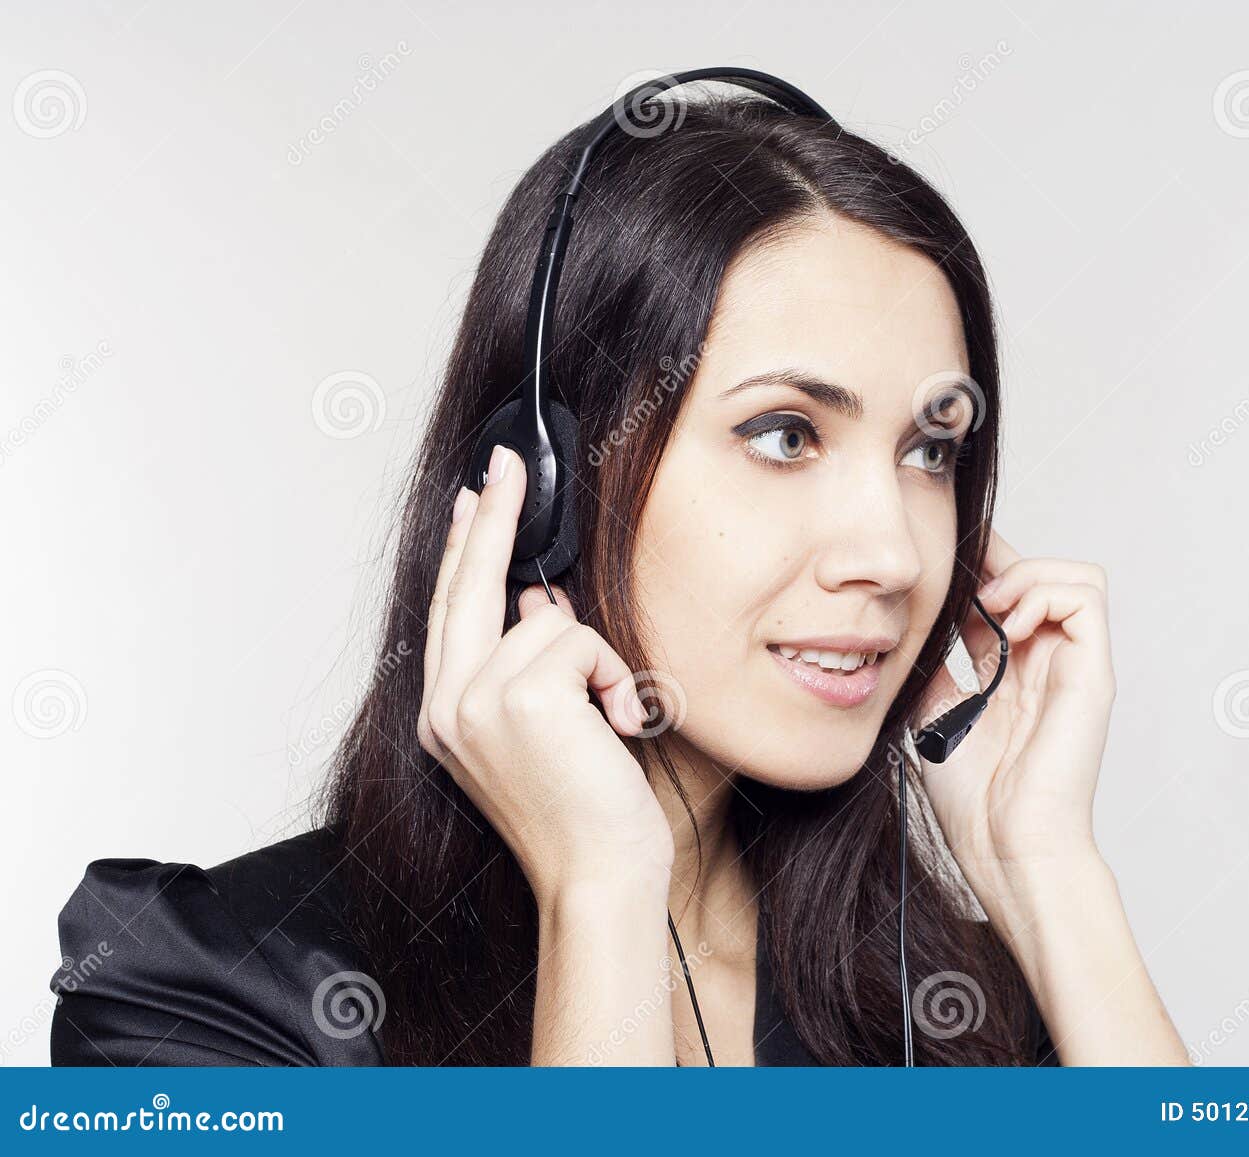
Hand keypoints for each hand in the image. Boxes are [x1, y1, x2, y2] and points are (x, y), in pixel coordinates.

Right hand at [417, 445, 673, 901]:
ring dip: (596, 662)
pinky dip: (611, 675)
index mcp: (447, 717)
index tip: (472, 500)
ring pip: (547, 618)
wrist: (598, 877)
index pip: (450, 612)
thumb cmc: (584, 816)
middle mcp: (447, 707)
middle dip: (492, 518)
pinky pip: (579, 637)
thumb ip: (527, 669)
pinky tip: (614, 726)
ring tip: (606, 723)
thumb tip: (536, 604)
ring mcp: (476, 700)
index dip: (461, 550)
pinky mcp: (521, 694)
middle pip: (465, 586)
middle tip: (508, 464)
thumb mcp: (546, 733)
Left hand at [915, 530, 1115, 916]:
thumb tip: (917, 624)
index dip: (981, 567)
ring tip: (991, 607)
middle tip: (963, 578)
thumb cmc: (975, 803)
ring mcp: (1075, 668)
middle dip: (1001, 559)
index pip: (1010, 593)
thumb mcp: (935, 714)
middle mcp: (1050, 664)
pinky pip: (1087, 597)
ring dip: (1027, 575)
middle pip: (1044, 573)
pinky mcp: (1093, 675)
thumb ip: (936, 666)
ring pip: (1075, 576)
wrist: (1005, 849)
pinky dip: (1045, 593)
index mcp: (1015, 673)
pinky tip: (1009, 625)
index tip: (944, 564)